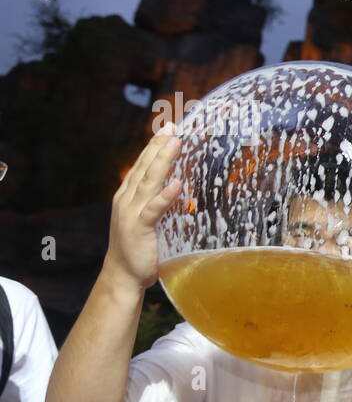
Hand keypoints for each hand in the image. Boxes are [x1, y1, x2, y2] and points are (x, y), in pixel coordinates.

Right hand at [103, 123, 183, 291]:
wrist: (123, 275)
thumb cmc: (139, 248)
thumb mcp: (148, 219)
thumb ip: (158, 203)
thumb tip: (178, 188)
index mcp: (129, 195)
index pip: (143, 165)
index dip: (155, 146)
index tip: (168, 128)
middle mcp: (128, 199)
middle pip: (145, 167)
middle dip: (159, 145)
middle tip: (173, 126)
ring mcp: (132, 213)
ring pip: (149, 181)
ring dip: (163, 161)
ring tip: (176, 143)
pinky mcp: (140, 228)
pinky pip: (154, 209)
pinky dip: (165, 196)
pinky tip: (176, 184)